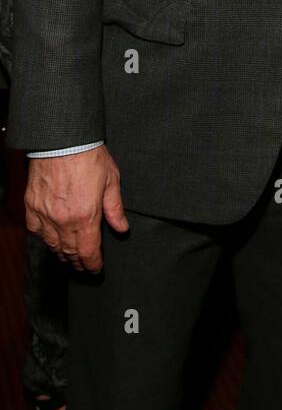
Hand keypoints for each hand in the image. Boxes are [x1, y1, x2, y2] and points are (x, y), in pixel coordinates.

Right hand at [25, 147, 127, 273]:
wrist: (61, 140)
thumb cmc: (88, 156)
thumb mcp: (111, 181)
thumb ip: (115, 209)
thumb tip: (121, 228)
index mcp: (85, 217)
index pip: (88, 252)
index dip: (92, 264)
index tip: (95, 269)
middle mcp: (63, 221)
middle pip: (70, 251)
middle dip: (78, 262)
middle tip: (83, 266)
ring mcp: (45, 215)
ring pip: (52, 244)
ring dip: (62, 254)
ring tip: (68, 258)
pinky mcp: (32, 206)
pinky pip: (36, 231)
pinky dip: (44, 238)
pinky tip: (50, 239)